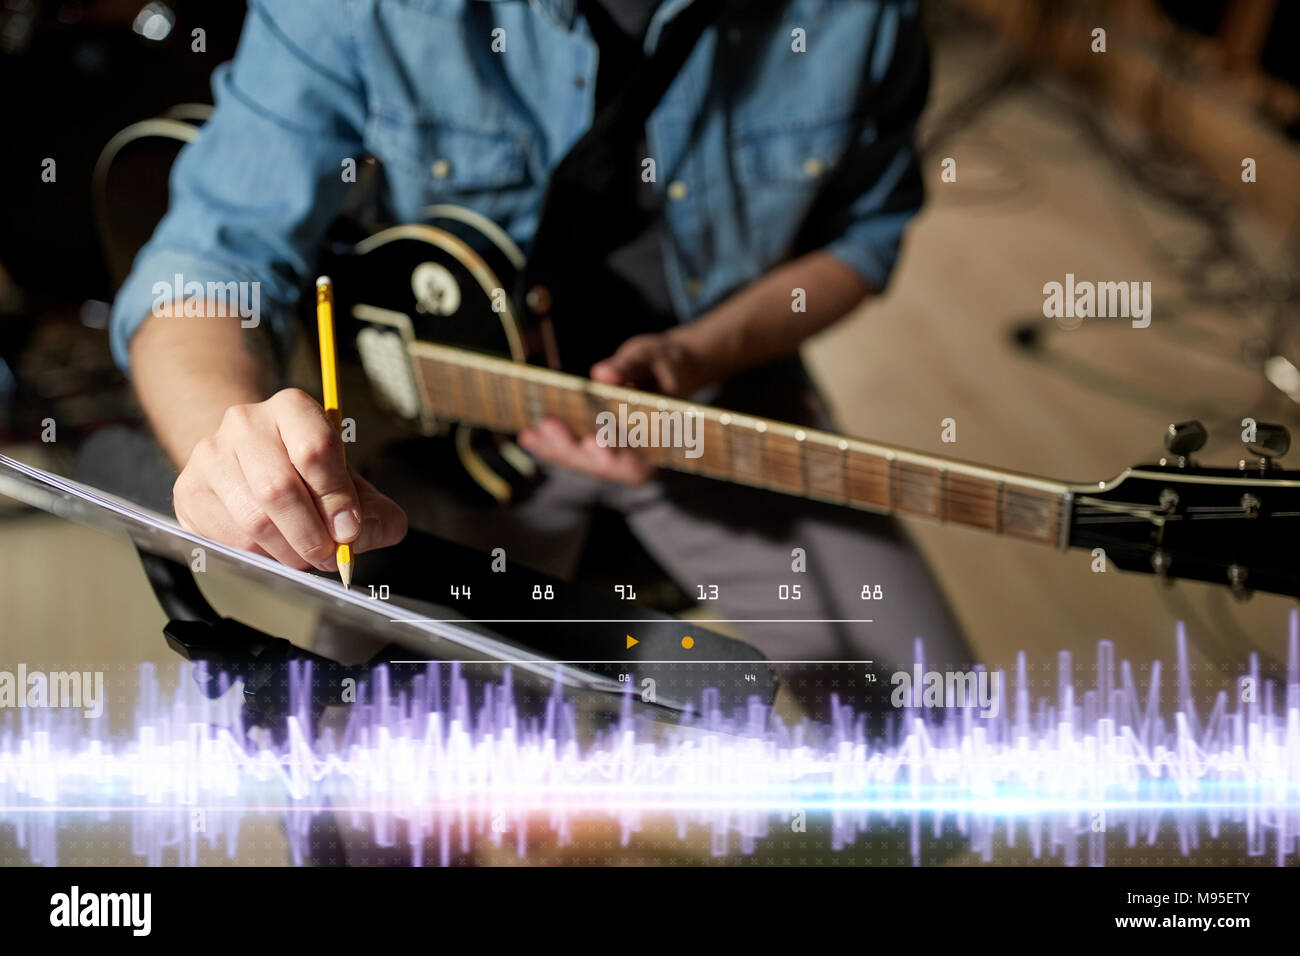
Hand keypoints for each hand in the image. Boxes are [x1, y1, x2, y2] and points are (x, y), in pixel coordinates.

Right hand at [172, 388, 407, 569]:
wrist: (246, 461)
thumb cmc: (303, 472)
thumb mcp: (346, 481)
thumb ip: (373, 508)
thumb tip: (373, 530)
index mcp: (292, 408)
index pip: (315, 449)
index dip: (336, 498)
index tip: (348, 530)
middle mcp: (246, 422)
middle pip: (279, 489)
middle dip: (311, 534)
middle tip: (327, 555)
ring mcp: (210, 454)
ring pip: (252, 519)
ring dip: (286, 550)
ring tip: (303, 555)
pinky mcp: (188, 489)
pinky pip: (227, 536)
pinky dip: (258, 555)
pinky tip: (272, 550)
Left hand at [516, 330, 714, 484]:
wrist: (668, 368)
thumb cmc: (663, 362)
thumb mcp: (650, 358)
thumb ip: (628, 367)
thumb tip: (603, 373)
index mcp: (661, 441)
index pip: (637, 461)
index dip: (614, 456)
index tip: (595, 440)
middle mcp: (639, 456)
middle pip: (602, 466)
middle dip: (572, 448)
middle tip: (548, 425)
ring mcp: (618, 455)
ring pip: (584, 461)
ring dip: (555, 449)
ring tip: (529, 435)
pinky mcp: (600, 447)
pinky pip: (575, 451)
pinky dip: (551, 445)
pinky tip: (528, 436)